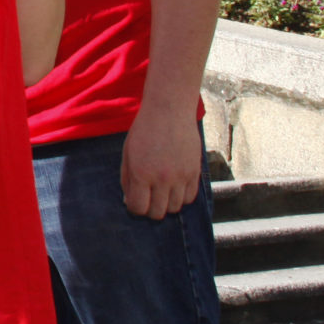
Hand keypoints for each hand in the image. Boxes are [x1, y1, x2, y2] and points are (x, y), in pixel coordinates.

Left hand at [121, 101, 206, 219]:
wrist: (169, 111)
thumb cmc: (144, 130)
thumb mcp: (128, 154)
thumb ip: (127, 180)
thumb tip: (129, 202)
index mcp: (141, 173)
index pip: (139, 208)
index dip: (135, 208)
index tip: (135, 200)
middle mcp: (162, 178)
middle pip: (158, 213)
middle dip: (150, 209)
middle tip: (148, 198)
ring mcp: (181, 177)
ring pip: (175, 208)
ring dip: (167, 204)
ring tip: (162, 191)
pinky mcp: (195, 172)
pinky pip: (190, 198)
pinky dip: (182, 197)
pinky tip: (175, 186)